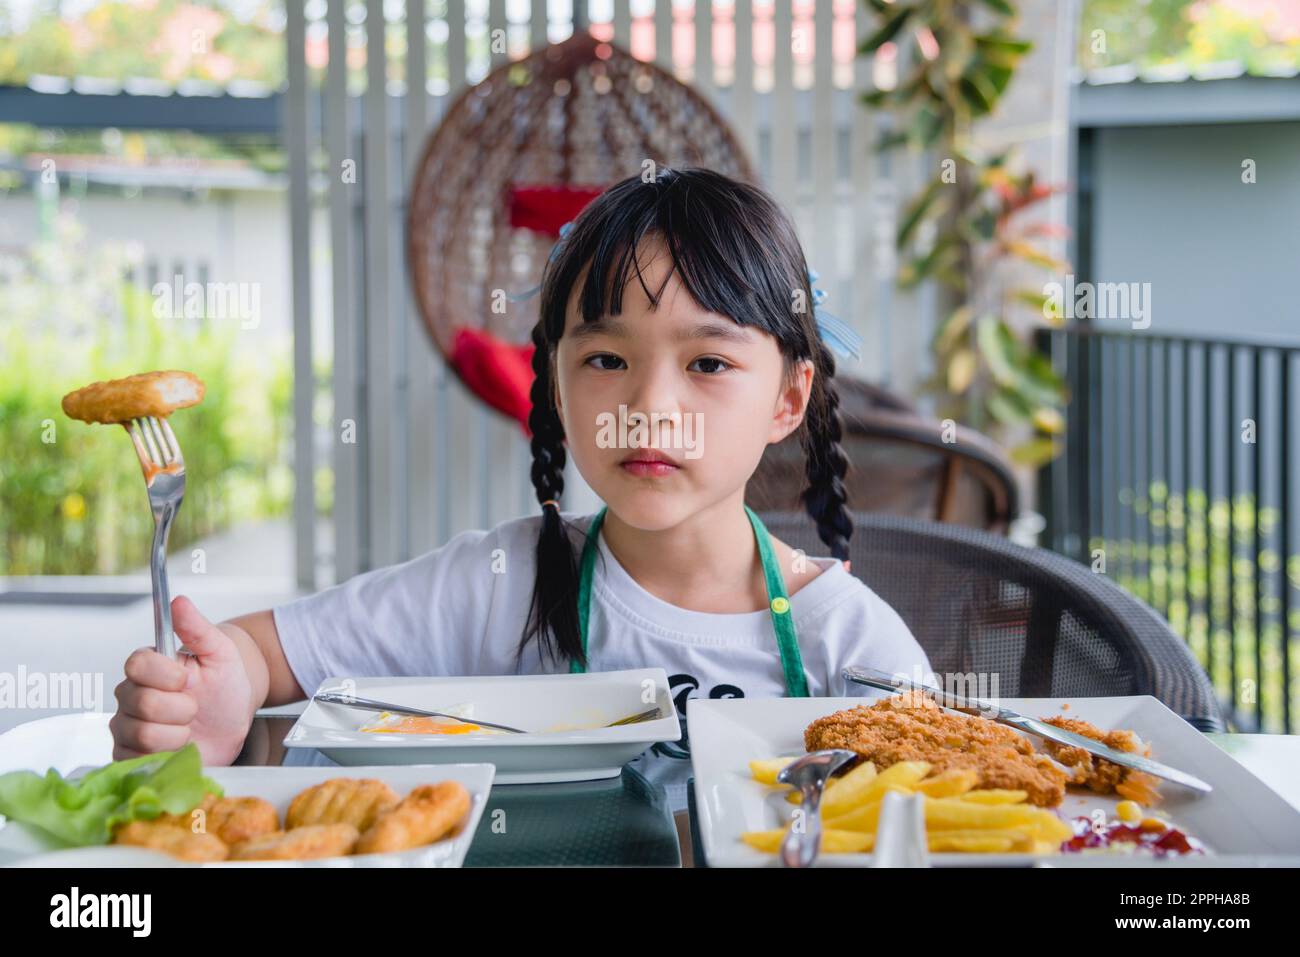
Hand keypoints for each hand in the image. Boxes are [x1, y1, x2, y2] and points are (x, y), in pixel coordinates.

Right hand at [110, 595, 255, 765]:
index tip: (188, 679)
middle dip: (181, 708)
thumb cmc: (224, 684)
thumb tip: (179, 601)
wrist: (232, 720)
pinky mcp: (130, 755)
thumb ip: (197, 628)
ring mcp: (127, 726)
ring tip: (190, 727)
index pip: (136, 664)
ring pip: (142, 734)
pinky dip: (167, 755)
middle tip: (196, 707)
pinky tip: (180, 746)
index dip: (165, 675)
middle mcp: (130, 694)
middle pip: (142, 703)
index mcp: (147, 665)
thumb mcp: (220, 652)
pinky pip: (136, 759)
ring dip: (178, 734)